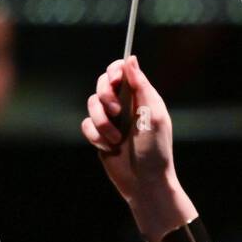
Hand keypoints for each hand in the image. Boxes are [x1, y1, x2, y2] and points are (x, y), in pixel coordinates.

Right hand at [82, 56, 177, 203]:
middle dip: (105, 95)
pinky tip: (109, 148)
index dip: (115, 71)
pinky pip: (86, 125)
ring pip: (91, 104)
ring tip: (116, 139)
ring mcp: (111, 119)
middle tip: (116, 110)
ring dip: (102, 122)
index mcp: (140, 96)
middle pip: (103, 83)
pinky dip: (96, 136)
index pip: (123, 71)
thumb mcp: (153, 115)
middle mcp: (124, 104)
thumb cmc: (155, 149)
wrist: (145, 182)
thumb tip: (130, 59)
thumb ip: (141, 86)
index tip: (116, 81)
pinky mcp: (99, 135)